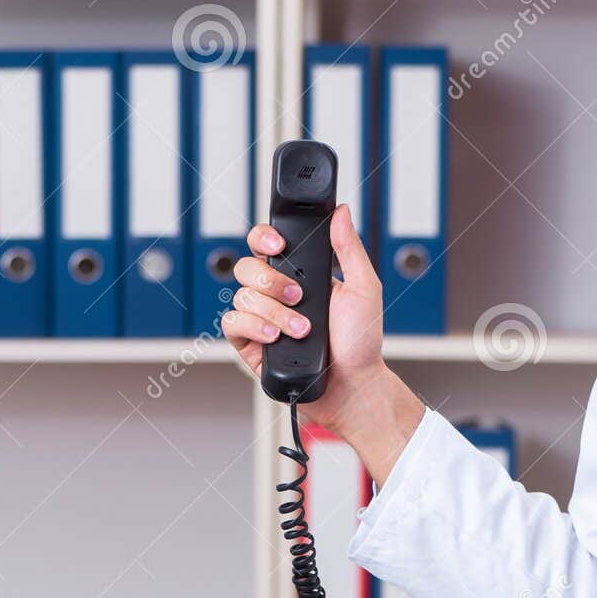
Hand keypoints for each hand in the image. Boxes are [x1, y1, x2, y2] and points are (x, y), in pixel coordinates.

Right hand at [221, 203, 424, 480]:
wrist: (352, 385)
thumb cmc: (360, 341)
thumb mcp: (365, 287)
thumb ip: (349, 248)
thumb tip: (342, 212)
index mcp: (302, 273)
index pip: (268, 243)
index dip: (265, 237)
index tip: (279, 244)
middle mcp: (276, 292)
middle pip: (247, 265)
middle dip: (271, 279)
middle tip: (298, 296)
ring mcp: (261, 317)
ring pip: (242, 295)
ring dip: (273, 312)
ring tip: (300, 329)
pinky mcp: (249, 343)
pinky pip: (232, 322)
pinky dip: (253, 327)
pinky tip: (275, 337)